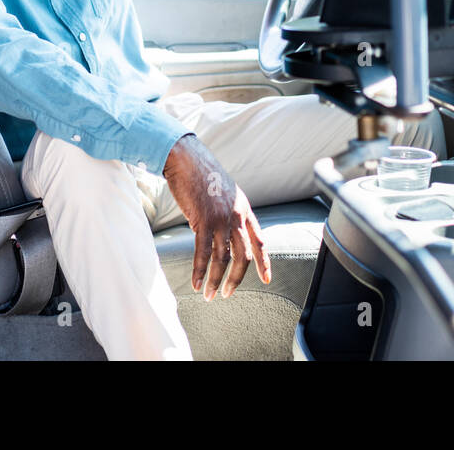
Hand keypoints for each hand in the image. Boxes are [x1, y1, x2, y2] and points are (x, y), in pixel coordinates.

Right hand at [163, 134, 269, 299]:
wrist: (187, 159)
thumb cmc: (202, 174)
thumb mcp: (225, 192)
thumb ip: (229, 212)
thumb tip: (224, 232)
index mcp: (244, 209)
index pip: (260, 241)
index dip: (264, 262)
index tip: (266, 279)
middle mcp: (237, 215)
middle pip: (243, 256)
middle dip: (236, 279)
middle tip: (228, 294)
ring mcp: (221, 219)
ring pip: (223, 258)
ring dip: (216, 280)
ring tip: (209, 294)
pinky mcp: (203, 220)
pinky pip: (203, 253)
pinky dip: (200, 271)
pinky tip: (196, 283)